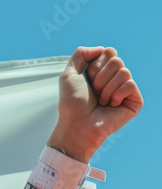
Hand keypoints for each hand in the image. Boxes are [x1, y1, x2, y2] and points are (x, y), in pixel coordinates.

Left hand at [49, 46, 142, 161]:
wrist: (77, 124)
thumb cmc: (72, 104)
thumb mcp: (68, 74)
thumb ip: (80, 54)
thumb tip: (101, 49)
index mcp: (102, 71)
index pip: (109, 52)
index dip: (96, 65)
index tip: (88, 78)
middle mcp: (115, 79)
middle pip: (117, 60)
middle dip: (100, 77)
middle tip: (94, 92)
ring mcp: (126, 89)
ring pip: (124, 72)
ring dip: (107, 88)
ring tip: (101, 101)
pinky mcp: (134, 100)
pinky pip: (131, 84)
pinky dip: (117, 94)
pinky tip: (111, 106)